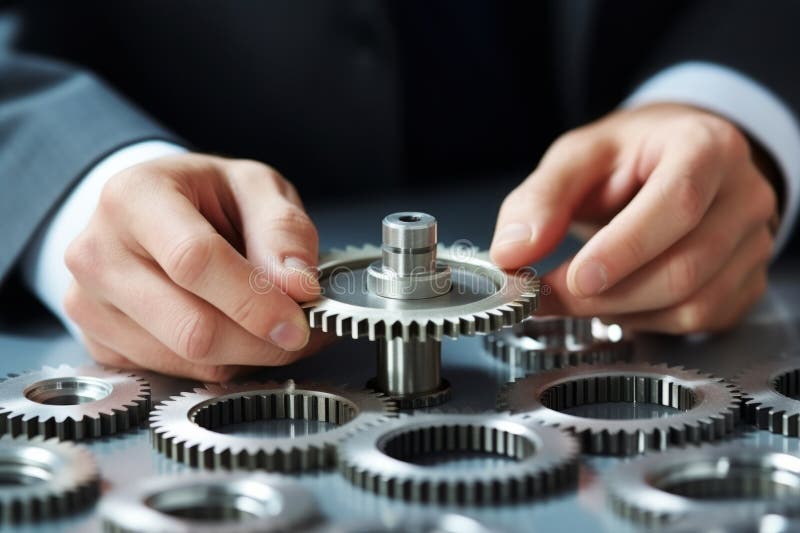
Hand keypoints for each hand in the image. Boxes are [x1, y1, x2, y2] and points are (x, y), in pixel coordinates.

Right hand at [64, 153, 323, 379]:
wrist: (152, 212)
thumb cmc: (205, 196)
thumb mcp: (255, 187)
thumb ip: (282, 229)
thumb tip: (299, 287)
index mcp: (135, 197)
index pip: (193, 261)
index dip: (254, 301)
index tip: (298, 321)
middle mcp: (98, 253)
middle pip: (190, 327)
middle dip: (259, 340)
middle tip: (300, 331)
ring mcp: (90, 304)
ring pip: (187, 358)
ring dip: (247, 353)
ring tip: (273, 326)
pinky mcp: (99, 343)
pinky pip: (176, 372)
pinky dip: (221, 362)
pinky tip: (237, 334)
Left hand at [491, 103, 777, 333]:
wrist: (674, 161)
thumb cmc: (630, 157)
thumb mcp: (577, 159)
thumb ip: (539, 199)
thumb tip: (511, 253)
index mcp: (705, 147)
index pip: (676, 204)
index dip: (624, 249)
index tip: (574, 277)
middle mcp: (742, 196)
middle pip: (684, 267)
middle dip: (605, 295)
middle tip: (548, 296)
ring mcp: (753, 242)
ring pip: (693, 304)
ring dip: (621, 313)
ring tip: (576, 296)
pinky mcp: (748, 281)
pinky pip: (701, 320)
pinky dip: (648, 322)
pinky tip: (618, 301)